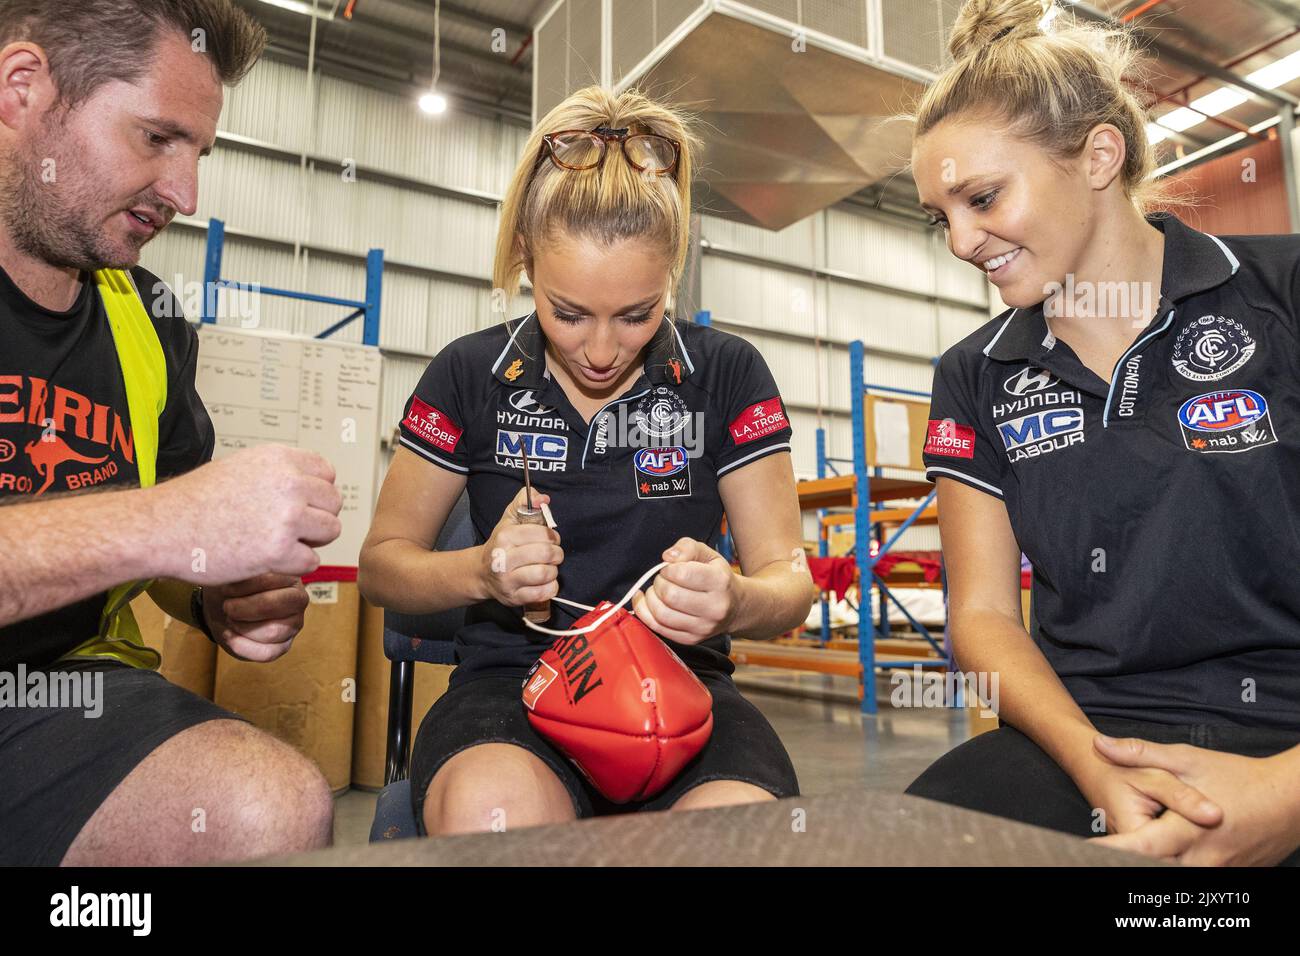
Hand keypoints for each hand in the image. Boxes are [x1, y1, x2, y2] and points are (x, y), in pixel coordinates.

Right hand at [160, 445, 342, 583]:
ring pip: (330, 530)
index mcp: (280, 459)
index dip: (316, 493)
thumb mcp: (241, 466)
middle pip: (333, 502)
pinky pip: (311, 562)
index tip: (297, 505)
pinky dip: (293, 566)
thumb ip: (279, 472)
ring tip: (280, 543)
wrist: (161, 528)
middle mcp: (288, 483)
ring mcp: (286, 517)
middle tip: (288, 529)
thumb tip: (313, 483)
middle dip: (316, 518)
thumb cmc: (195, 500)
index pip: (327, 473)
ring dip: (310, 541)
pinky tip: (269, 560)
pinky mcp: (278, 550)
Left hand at [203, 573, 308, 662]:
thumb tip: (239, 565)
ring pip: (272, 632)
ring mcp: (294, 624)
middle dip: (243, 608)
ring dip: (242, 627)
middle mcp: (298, 599)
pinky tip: (231, 636)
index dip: (243, 586)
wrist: (219, 605)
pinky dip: (242, 646)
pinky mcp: (284, 646)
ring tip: (231, 619)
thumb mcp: (232, 569)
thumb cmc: (229, 585)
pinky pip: (267, 653)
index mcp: (290, 574)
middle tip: (227, 606)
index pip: (271, 579)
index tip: (226, 588)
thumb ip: (241, 564)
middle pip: (275, 606)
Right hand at [479, 486, 562, 608]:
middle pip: (545, 553)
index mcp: (504, 537)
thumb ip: (525, 502)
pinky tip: (546, 582)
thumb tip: (542, 498)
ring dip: (554, 570)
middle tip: (554, 553)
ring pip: (545, 574)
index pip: (541, 533)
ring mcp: (508, 580)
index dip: (552, 535)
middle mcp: (503, 559)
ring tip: (548, 567)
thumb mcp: (509, 519)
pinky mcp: (514, 597)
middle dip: (557, 553)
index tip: (551, 538)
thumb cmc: (502, 544)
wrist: (482, 573)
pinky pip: (543, 593)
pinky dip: (551, 587)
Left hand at [632, 537, 735, 644]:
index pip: (682, 574)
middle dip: (659, 583)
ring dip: (651, 599)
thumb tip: (668, 557)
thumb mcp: (708, 554)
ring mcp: (703, 627)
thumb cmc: (717, 577)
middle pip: (670, 595)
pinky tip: (647, 602)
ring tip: (657, 591)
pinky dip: (645, 613)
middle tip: (663, 580)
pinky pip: (658, 628)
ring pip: (662, 614)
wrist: (735, 607)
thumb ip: (687, 547)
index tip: (670, 568)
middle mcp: (715, 608)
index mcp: (720, 582)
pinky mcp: (691, 639)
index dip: (668, 568)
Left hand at [1091, 736, 1299, 865]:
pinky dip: (1176, 867)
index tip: (1082, 850)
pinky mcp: (1229, 876)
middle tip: (1096, 853)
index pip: (1136, 850)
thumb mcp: (1186, 759)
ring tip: (1125, 853)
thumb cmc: (1237, 776)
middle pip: (1152, 869)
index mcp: (1185, 832)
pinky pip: (1196, 878)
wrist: (1290, 800)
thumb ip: (1141, 753)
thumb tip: (1100, 745)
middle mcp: (1201, 859)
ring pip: (1174, 876)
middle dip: (1125, 861)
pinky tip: (1163, 856)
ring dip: (1152, 863)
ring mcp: (1217, 872)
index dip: (1106, 853)